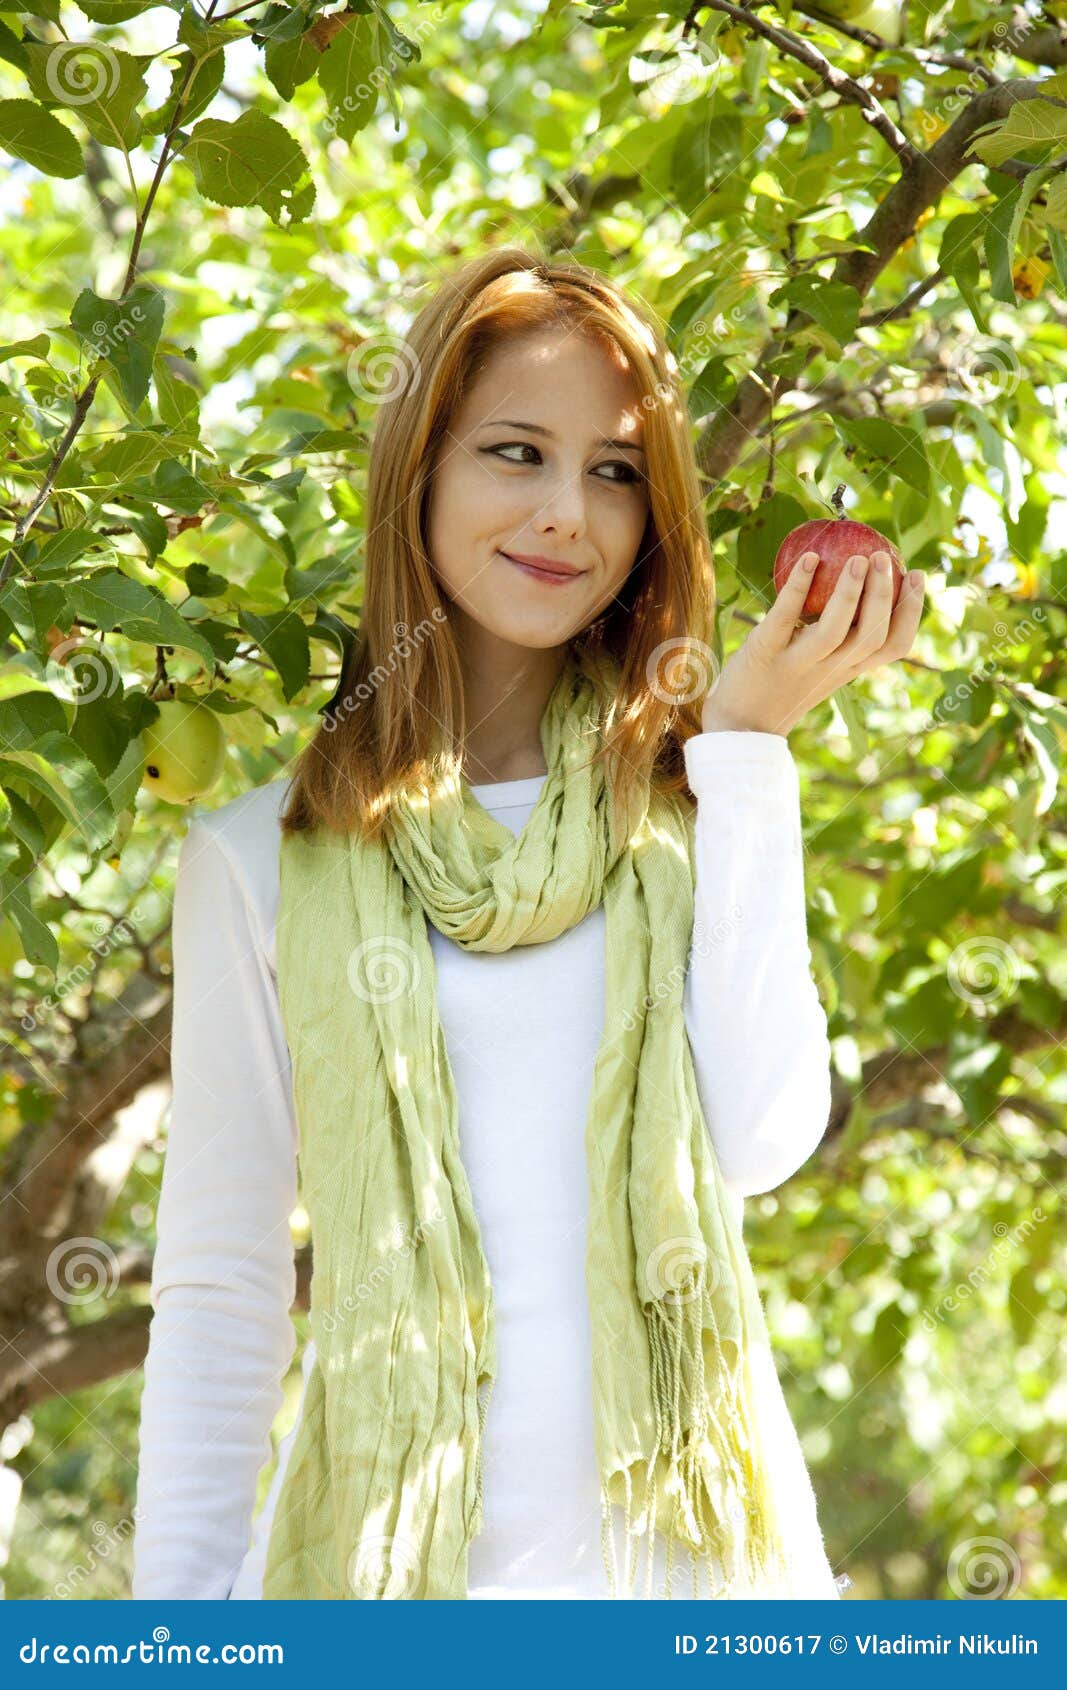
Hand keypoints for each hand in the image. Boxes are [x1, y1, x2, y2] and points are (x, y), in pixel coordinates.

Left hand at [700, 551, 925, 737]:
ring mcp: (797, 664)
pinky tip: (809, 558)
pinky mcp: (764, 654)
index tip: (918, 575)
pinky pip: (784, 618)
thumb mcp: (817, 666)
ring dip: (849, 593)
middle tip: (885, 558)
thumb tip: (856, 581)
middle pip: (871, 637)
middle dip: (885, 596)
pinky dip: (798, 588)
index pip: (893, 646)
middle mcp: (828, 670)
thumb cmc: (779, 686)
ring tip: (858, 558)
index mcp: (847, 670)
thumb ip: (838, 637)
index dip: (912, 611)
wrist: (738, 726)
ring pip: (834, 632)